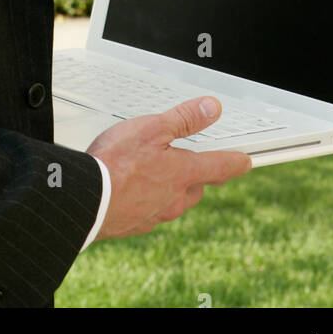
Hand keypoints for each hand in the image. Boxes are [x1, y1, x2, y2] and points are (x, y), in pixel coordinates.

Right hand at [87, 96, 251, 240]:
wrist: (87, 201)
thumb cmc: (116, 164)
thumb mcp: (152, 128)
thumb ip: (184, 119)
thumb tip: (212, 109)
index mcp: (183, 173)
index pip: (220, 166)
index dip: (236, 162)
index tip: (245, 161)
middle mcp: (175, 198)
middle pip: (197, 187)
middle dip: (199, 175)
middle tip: (195, 164)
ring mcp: (157, 214)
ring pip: (176, 201)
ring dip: (174, 189)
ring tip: (158, 174)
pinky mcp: (137, 225)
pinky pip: (153, 212)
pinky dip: (150, 201)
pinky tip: (135, 192)